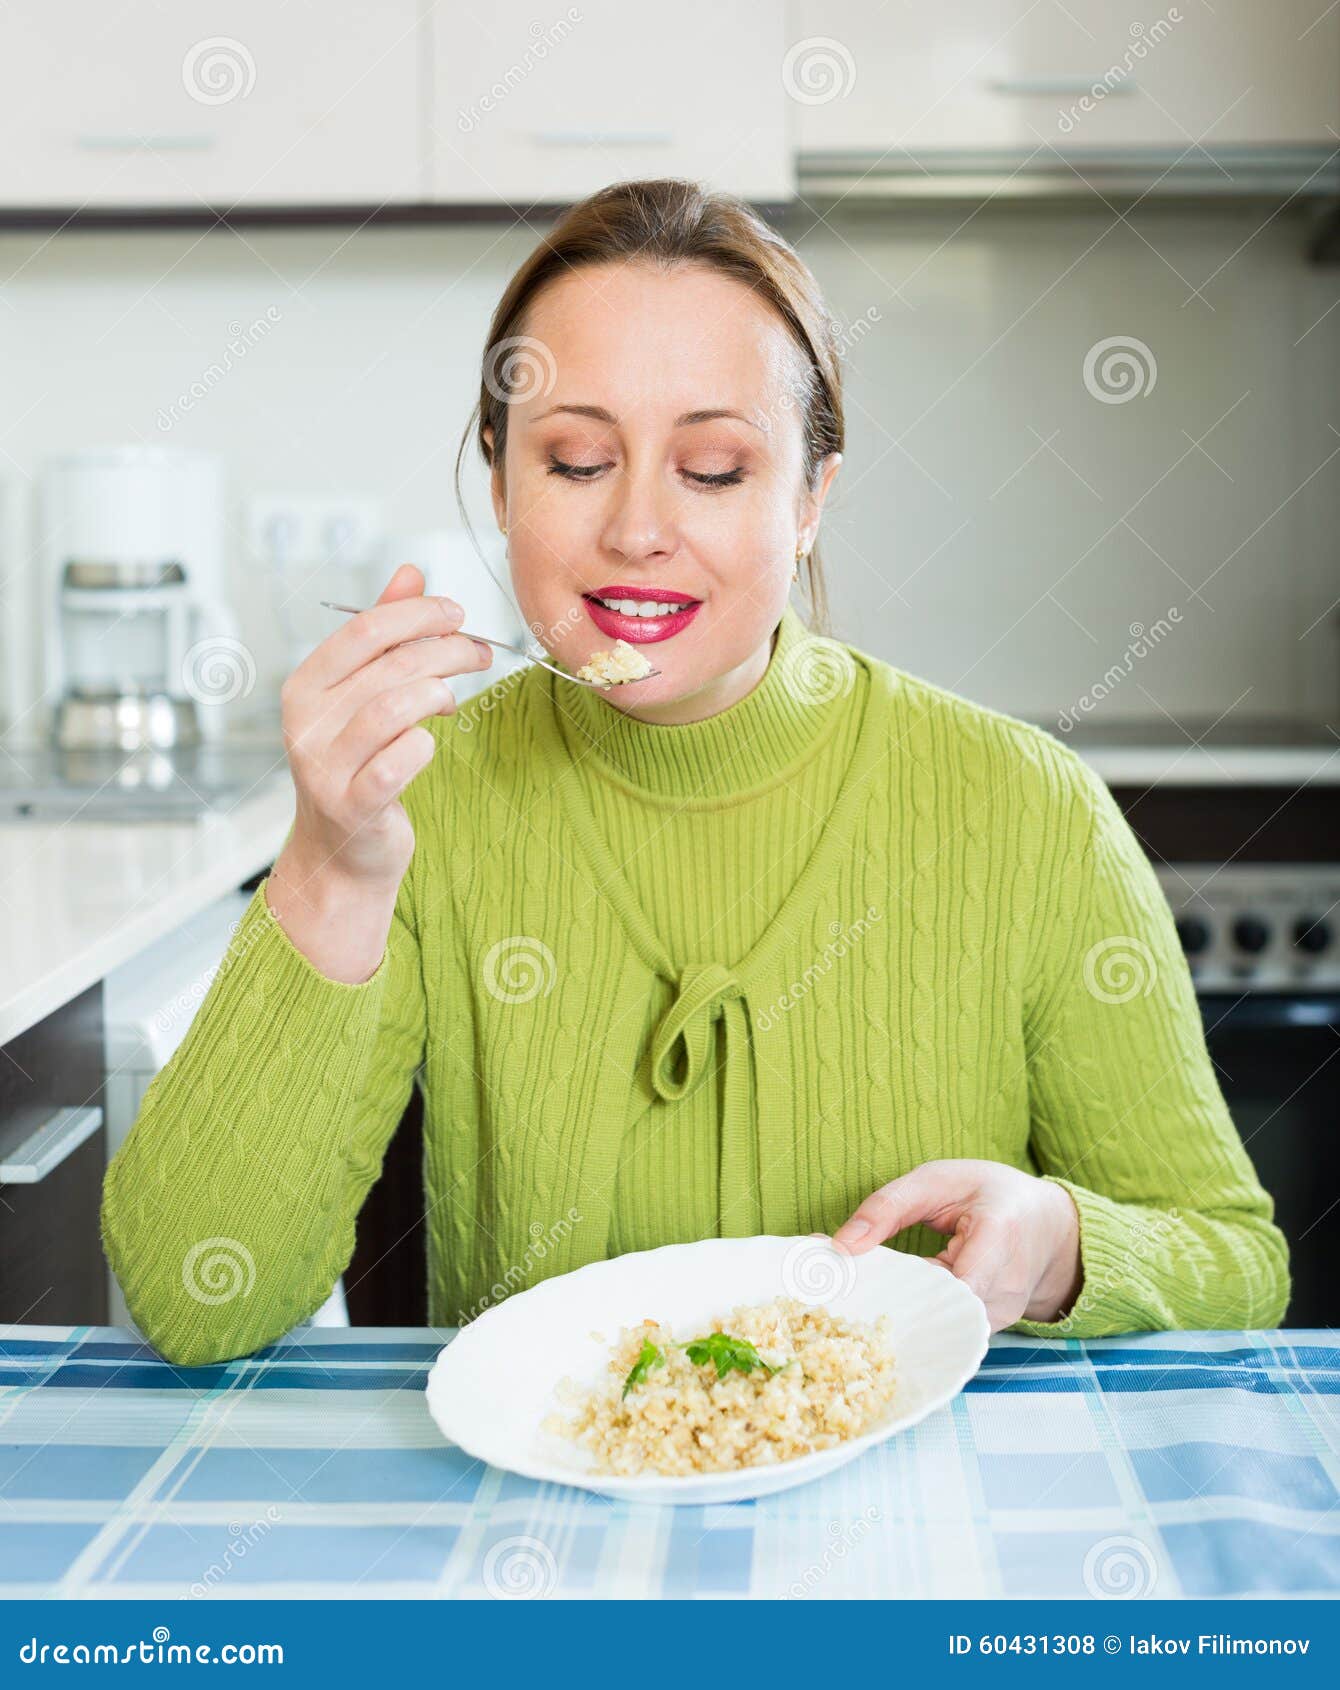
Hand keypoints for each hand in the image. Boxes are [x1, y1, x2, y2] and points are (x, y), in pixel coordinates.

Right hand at [265, 564, 491, 980]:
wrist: (342, 852)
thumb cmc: (357, 764)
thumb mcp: (361, 695)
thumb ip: (383, 636)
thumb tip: (410, 573)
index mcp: (305, 686)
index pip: (362, 629)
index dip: (416, 614)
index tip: (456, 612)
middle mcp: (306, 724)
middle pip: (387, 666)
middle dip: (445, 650)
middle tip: (479, 651)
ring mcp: (324, 767)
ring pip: (390, 709)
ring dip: (437, 693)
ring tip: (456, 695)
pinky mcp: (351, 806)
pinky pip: (396, 764)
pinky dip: (422, 747)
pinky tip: (432, 742)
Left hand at [831, 1158, 1082, 1331]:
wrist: (1050, 1225)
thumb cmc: (990, 1193)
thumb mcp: (937, 1179)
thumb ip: (887, 1207)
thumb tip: (840, 1245)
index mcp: (999, 1235)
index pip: (950, 1278)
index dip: (902, 1285)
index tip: (854, 1282)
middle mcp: (1005, 1284)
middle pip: (938, 1308)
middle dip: (887, 1302)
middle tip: (838, 1293)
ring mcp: (1003, 1313)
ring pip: (940, 1325)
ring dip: (899, 1312)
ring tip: (859, 1296)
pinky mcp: (993, 1328)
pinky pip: (948, 1328)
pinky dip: (917, 1317)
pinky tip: (890, 1303)